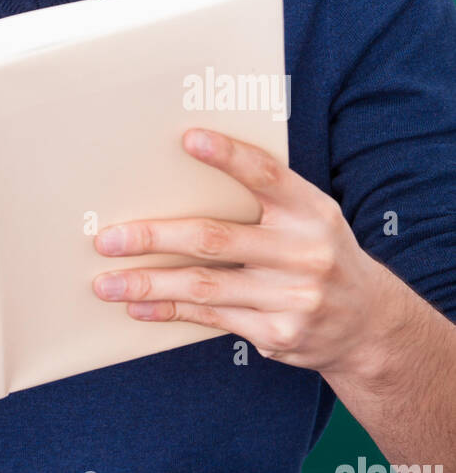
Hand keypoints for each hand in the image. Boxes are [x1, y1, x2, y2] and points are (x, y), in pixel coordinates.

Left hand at [92, 128, 388, 373]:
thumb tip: (183, 169)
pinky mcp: (278, 334)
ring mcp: (291, 297)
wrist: (368, 326)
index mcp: (311, 210)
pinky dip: (169, 310)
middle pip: (214, 238)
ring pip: (203, 284)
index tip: (188, 138)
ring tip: (104, 282)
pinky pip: (211, 316)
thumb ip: (263, 197)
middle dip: (153, 237)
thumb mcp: (310, 216)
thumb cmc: (318, 252)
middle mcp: (304, 253)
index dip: (228, 156)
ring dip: (147, 283)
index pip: (266, 175)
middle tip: (107, 238)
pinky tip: (137, 306)